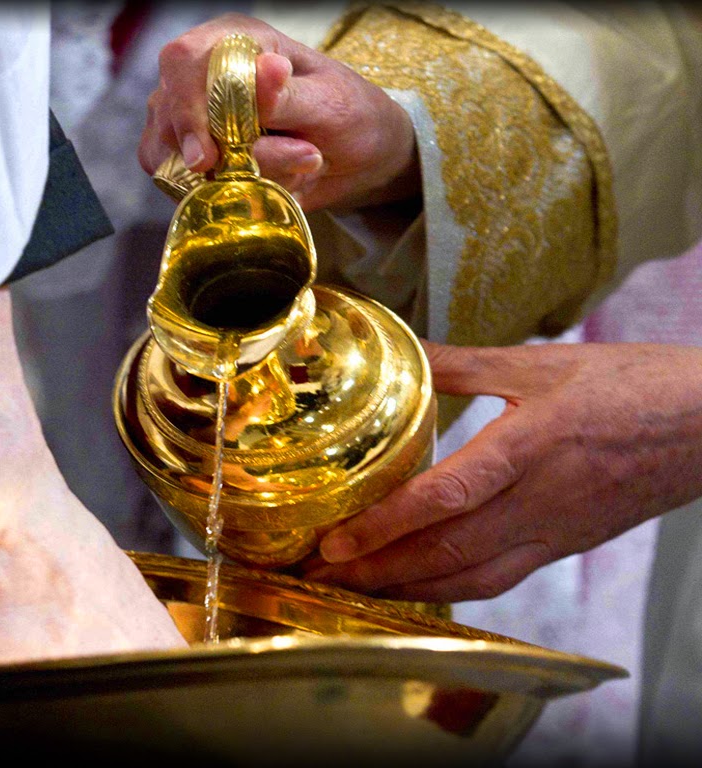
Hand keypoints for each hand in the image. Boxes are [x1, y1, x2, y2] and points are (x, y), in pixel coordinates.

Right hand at [138, 13, 419, 210]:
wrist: (362, 158)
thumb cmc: (350, 116)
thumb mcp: (329, 103)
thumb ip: (289, 96)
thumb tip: (266, 70)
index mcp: (235, 41)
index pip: (183, 61)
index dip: (185, 107)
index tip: (205, 156)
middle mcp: (204, 75)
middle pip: (166, 113)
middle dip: (203, 152)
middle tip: (248, 172)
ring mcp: (193, 119)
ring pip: (170, 154)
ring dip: (223, 176)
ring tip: (288, 170)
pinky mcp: (194, 159)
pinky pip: (182, 184)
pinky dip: (217, 193)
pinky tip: (259, 185)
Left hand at [303, 341, 701, 601]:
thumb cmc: (631, 385)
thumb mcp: (540, 362)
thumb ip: (461, 363)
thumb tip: (400, 348)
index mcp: (529, 447)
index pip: (444, 498)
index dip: (384, 526)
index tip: (333, 541)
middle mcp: (539, 501)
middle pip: (446, 552)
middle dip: (376, 571)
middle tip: (319, 578)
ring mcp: (554, 532)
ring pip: (470, 577)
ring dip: (406, 590)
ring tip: (354, 591)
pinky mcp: (565, 545)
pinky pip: (501, 580)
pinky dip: (451, 591)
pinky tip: (418, 589)